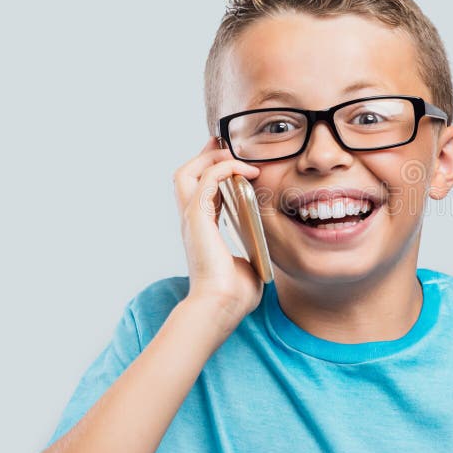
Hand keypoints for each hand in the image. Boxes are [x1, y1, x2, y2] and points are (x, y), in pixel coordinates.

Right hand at [173, 137, 264, 320]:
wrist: (220, 307)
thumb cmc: (234, 295)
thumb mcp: (248, 264)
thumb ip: (253, 251)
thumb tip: (267, 248)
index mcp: (203, 231)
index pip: (202, 191)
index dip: (215, 172)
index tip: (234, 160)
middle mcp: (192, 222)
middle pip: (186, 175)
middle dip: (205, 155)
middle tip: (227, 145)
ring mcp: (191, 219)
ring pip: (187, 172)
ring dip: (211, 158)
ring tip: (235, 154)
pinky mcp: (197, 218)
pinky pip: (206, 179)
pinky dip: (224, 168)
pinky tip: (246, 170)